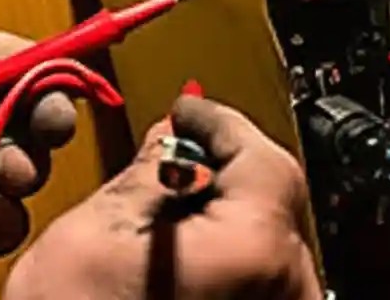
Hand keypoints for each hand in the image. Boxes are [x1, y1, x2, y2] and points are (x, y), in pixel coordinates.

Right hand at [4, 96, 321, 299]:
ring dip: (227, 216)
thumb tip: (171, 141)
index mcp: (257, 247)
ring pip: (269, 244)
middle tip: (177, 146)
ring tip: (169, 207)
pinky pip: (261, 285)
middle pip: (273, 199)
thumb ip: (151, 172)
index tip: (190, 108)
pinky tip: (183, 257)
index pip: (260, 153)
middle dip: (225, 168)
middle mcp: (290, 290)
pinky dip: (230, 262)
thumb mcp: (99, 232)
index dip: (218, 121)